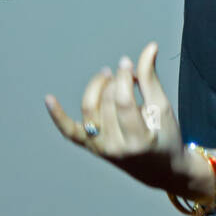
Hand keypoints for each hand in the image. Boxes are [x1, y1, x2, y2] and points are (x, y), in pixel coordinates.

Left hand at [44, 42, 189, 192]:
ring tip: (108, 76)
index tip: (127, 62)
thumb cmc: (166, 136)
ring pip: (90, 108)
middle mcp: (115, 148)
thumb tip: (150, 46)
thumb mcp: (163, 108)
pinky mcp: (91, 148)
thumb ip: (151, 78)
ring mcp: (100, 149)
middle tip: (129, 74)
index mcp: (138, 140)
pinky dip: (58, 116)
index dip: (124, 78)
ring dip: (98, 86)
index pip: (124, 103)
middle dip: (117, 81)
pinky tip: (49, 99)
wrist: (160, 169)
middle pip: (107, 102)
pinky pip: (70, 131)